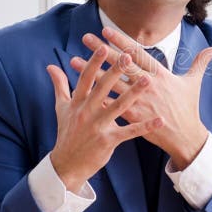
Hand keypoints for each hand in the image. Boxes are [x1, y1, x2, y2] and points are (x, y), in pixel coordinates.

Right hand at [46, 46, 163, 192]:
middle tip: (128, 56)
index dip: (94, 63)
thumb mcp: (62, 108)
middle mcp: (86, 112)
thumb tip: (51, 65)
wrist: (66, 164)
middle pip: (102, 88)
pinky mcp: (108, 140)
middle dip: (115, 72)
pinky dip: (145, 126)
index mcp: (77, 102)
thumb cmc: (67, 132)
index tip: (104, 47)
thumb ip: (59, 85)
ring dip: (133, 93)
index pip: (86, 78)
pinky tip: (159, 120)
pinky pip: (129, 132)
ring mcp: (97, 126)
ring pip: (118, 106)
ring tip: (147, 81)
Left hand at [70, 27, 211, 169]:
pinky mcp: (133, 116)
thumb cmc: (188, 109)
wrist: (185, 136)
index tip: (106, 30)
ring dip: (92, 72)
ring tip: (74, 61)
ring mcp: (139, 101)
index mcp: (160, 74)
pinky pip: (111, 104)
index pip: (138, 53)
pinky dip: (95, 97)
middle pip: (121, 64)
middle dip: (103, 50)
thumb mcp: (194, 83)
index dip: (121, 40)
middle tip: (86, 38)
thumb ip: (200, 63)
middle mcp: (148, 85)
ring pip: (111, 83)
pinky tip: (81, 90)